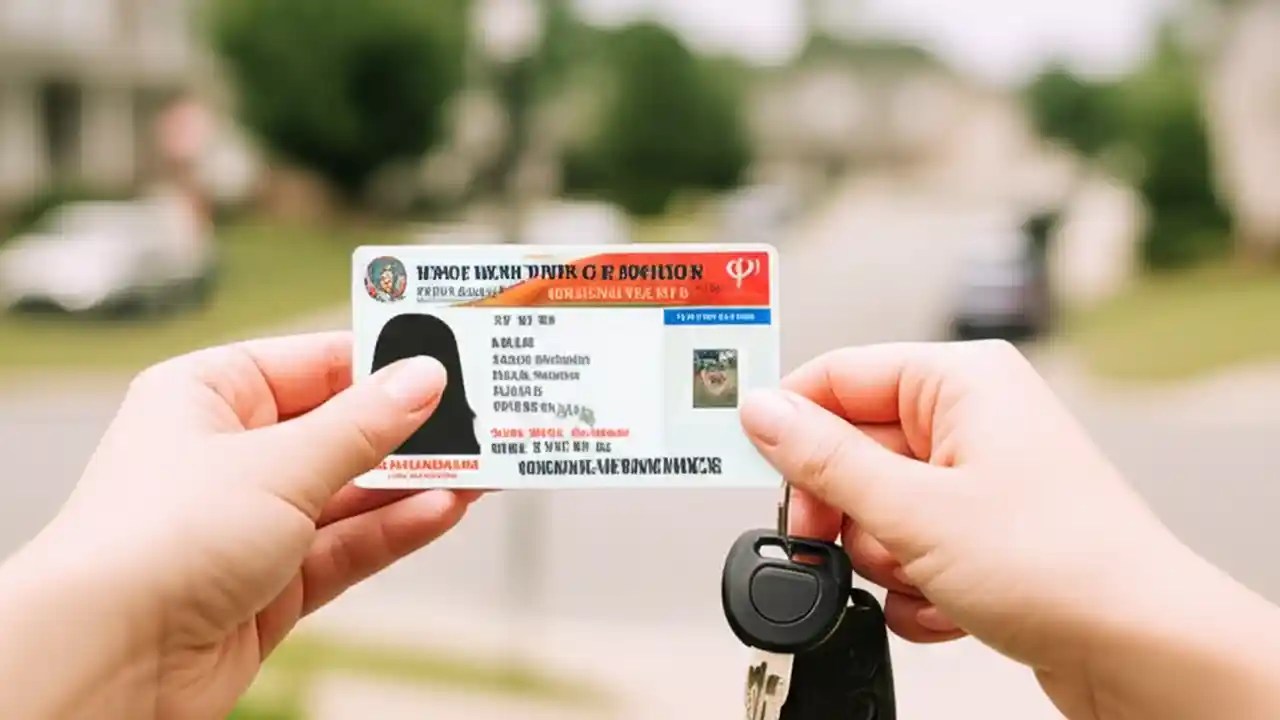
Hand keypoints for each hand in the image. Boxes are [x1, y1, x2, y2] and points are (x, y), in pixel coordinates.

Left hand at [0, 332, 479, 718]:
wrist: (105, 663)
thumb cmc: (158, 540)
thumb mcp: (279, 465)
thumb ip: (363, 426)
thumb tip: (424, 378)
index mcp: (208, 397)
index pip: (315, 363)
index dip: (384, 361)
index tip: (451, 357)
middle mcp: (229, 456)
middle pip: (341, 430)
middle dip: (411, 430)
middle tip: (484, 415)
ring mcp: (252, 523)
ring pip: (352, 493)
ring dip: (416, 483)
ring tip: (486, 465)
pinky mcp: (272, 586)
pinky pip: (347, 546)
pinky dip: (395, 530)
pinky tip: (445, 510)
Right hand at [740, 340, 1279, 719]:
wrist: (1144, 653)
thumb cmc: (1062, 565)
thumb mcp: (914, 510)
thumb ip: (824, 461)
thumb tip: (760, 412)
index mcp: (960, 380)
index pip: (838, 376)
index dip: (790, 424)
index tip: (755, 470)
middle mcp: (971, 421)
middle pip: (851, 451)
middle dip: (846, 512)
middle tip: (836, 543)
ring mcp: (978, 480)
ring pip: (876, 509)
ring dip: (884, 557)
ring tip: (924, 577)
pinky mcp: (983, 535)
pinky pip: (910, 548)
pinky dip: (915, 585)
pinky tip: (948, 604)